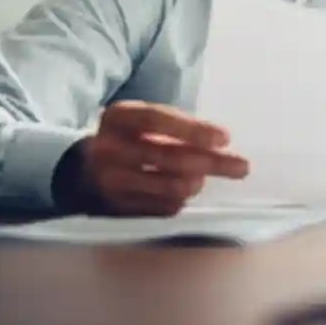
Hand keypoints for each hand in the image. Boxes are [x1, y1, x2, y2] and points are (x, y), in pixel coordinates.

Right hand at [76, 100, 249, 216]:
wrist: (84, 169)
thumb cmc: (129, 139)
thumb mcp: (143, 122)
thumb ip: (175, 128)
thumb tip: (219, 146)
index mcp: (117, 117)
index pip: (156, 120)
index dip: (192, 129)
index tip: (225, 138)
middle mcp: (108, 148)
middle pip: (165, 156)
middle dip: (208, 162)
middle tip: (241, 166)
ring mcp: (110, 180)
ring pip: (165, 185)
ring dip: (194, 183)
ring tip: (203, 180)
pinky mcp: (115, 207)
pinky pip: (160, 207)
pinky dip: (179, 200)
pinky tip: (183, 193)